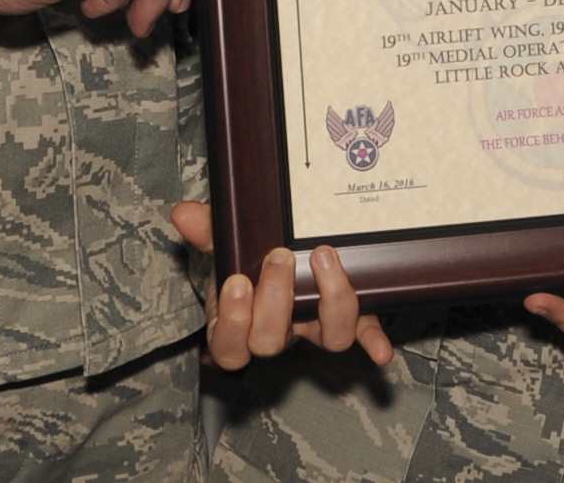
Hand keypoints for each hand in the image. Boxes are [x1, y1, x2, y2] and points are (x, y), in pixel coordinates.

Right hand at [170, 202, 392, 370]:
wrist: (279, 251)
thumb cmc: (247, 256)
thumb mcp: (225, 241)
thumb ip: (208, 229)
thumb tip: (184, 213)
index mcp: (240, 321)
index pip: (229, 345)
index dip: (234, 322)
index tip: (237, 282)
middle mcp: (278, 332)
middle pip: (272, 341)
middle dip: (276, 300)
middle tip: (280, 256)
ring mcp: (314, 326)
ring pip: (325, 340)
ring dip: (329, 302)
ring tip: (325, 258)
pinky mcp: (347, 317)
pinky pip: (362, 331)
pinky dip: (372, 339)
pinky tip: (380, 348)